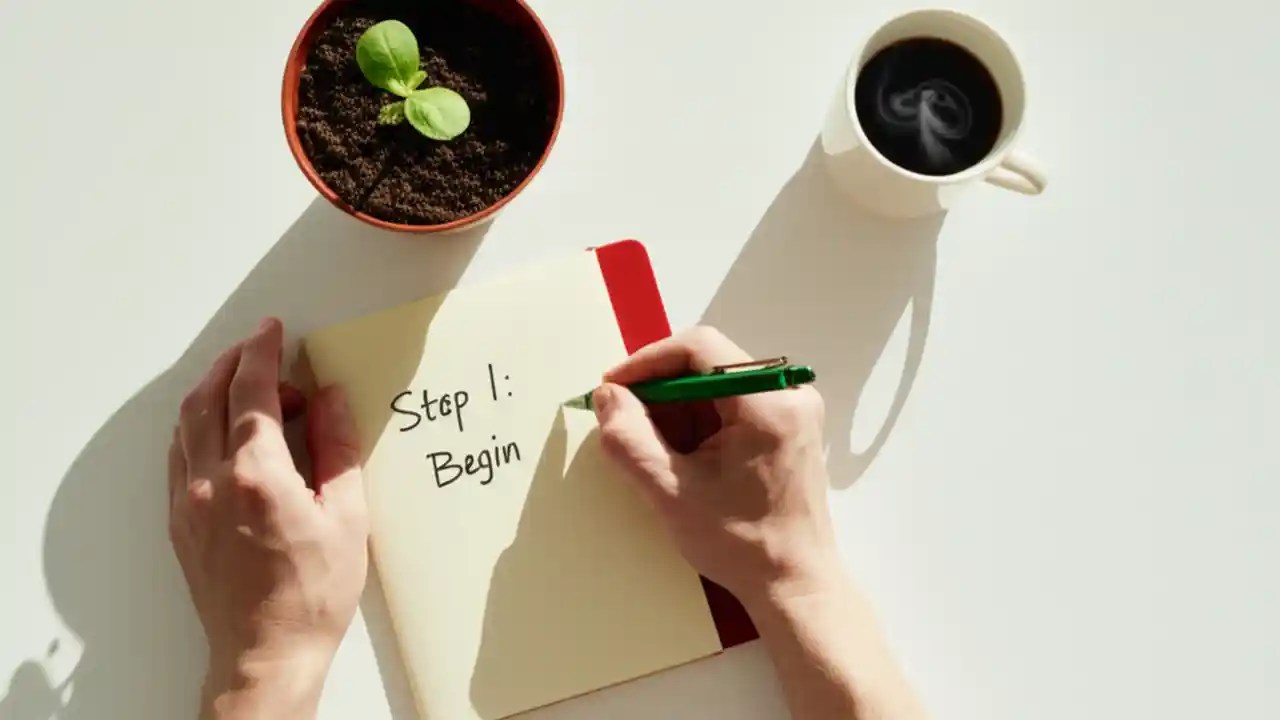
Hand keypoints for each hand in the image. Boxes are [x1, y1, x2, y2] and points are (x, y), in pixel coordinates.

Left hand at [168, 318, 368, 718]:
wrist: (267, 652)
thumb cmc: (313, 594)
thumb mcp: (347, 516)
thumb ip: (338, 448)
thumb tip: (331, 399)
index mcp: (258, 475)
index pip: (251, 391)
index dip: (262, 351)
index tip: (272, 330)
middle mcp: (213, 481)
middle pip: (208, 397)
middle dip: (233, 362)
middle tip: (261, 349)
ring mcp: (190, 502)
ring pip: (185, 424)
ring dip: (212, 392)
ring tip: (249, 389)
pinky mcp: (180, 522)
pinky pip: (179, 455)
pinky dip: (198, 428)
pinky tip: (225, 433)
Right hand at [593, 326, 842, 607]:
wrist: (793, 583)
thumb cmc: (740, 544)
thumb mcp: (671, 492)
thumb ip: (630, 439)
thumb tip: (606, 395)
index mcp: (768, 403)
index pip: (700, 348)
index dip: (648, 361)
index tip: (613, 387)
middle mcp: (789, 394)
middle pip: (709, 361)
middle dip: (660, 388)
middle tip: (624, 419)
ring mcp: (793, 408)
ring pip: (716, 382)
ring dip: (677, 407)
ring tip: (655, 448)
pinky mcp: (788, 425)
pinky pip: (732, 401)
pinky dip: (698, 420)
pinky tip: (683, 456)